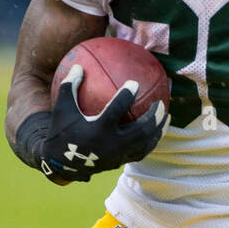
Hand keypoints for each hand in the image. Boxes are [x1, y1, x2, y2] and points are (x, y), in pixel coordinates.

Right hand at [41, 64, 166, 182]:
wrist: (61, 162)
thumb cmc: (61, 130)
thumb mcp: (62, 107)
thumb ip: (70, 86)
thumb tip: (79, 64)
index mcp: (98, 129)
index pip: (116, 110)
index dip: (126, 96)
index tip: (135, 83)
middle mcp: (111, 144)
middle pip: (140, 130)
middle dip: (153, 116)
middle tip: (160, 102)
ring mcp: (118, 155)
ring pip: (145, 144)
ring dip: (158, 130)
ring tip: (167, 117)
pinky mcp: (120, 162)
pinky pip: (141, 152)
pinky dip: (151, 141)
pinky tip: (157, 131)